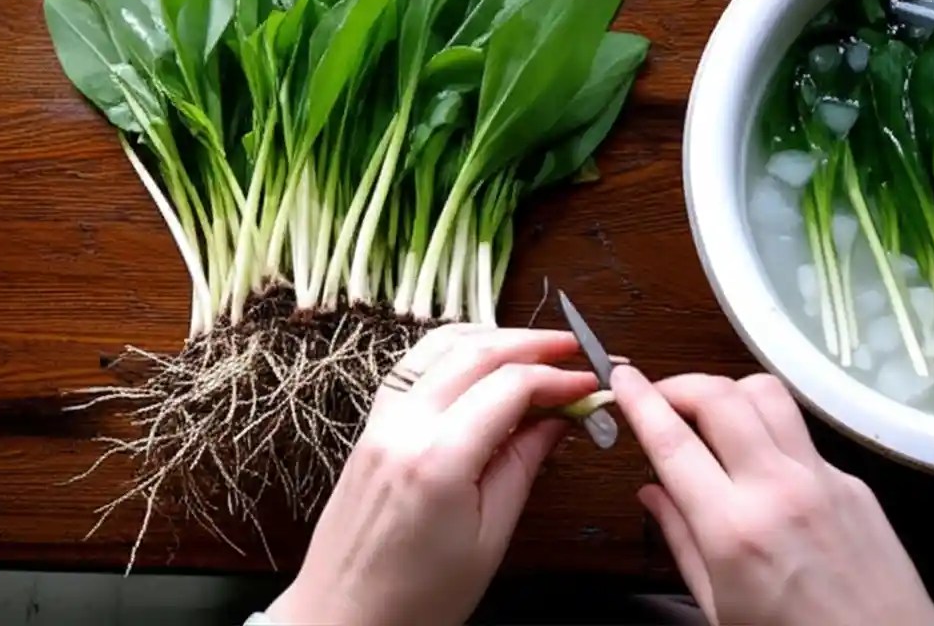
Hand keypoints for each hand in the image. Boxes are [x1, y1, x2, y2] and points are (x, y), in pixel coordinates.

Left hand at [267, 325, 597, 625]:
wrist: (342, 622)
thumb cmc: (415, 599)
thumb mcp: (490, 538)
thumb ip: (523, 465)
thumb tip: (558, 418)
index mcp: (436, 460)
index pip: (509, 386)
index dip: (558, 378)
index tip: (591, 383)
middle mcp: (402, 428)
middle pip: (475, 352)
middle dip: (531, 343)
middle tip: (574, 350)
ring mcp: (380, 424)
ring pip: (438, 347)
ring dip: (491, 337)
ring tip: (533, 346)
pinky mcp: (370, 429)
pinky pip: (413, 368)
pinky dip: (453, 352)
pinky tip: (480, 363)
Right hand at [612, 367, 933, 625]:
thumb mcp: (719, 608)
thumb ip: (681, 542)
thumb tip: (651, 493)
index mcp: (734, 531)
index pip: (673, 442)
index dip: (640, 401)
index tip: (622, 380)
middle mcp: (779, 491)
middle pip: (721, 396)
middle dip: (680, 383)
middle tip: (660, 396)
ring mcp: (822, 479)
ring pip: (767, 394)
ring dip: (728, 392)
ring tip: (708, 415)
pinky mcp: (852, 481)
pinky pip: (800, 434)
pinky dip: (769, 432)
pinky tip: (758, 462)